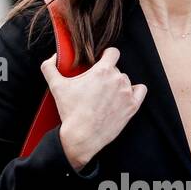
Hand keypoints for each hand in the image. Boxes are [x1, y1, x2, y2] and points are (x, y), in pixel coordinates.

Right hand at [41, 46, 146, 169]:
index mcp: (103, 71)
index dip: (106, 56)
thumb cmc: (70, 112)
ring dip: (117, 85)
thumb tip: (52, 57)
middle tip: (95, 87)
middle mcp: (118, 79)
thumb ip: (50, 67)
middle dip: (106, 75)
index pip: (112, 52)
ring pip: (125, 81)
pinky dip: (134, 91)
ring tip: (105, 96)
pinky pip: (140, 90)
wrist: (82, 137)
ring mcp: (127, 93)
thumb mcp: (56, 87)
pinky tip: (124, 95)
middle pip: (116, 69)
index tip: (100, 63)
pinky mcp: (132, 106)